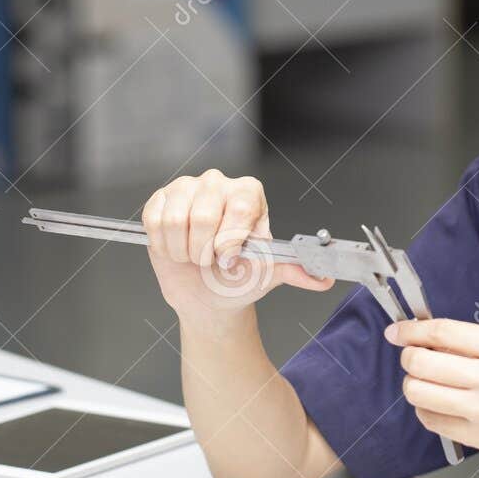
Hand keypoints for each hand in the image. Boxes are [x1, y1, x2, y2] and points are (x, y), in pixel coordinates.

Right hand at [141, 170, 334, 317]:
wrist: (207, 294)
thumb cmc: (238, 278)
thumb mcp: (268, 275)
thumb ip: (296, 271)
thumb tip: (324, 279)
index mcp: (249, 193)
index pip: (240, 207)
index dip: (230, 240)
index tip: (230, 259)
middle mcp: (219, 183)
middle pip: (204, 215)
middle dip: (204, 251)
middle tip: (210, 260)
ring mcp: (187, 188)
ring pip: (176, 221)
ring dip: (183, 251)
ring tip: (193, 256)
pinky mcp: (160, 200)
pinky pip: (154, 222)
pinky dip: (164, 246)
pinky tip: (175, 248)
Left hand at [387, 318, 478, 469]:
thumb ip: (478, 343)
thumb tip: (431, 339)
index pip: (442, 333)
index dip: (411, 330)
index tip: (397, 331)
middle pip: (423, 364)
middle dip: (409, 357)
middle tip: (412, 355)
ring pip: (420, 393)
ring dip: (413, 384)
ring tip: (426, 380)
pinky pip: (432, 420)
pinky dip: (426, 408)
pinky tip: (438, 401)